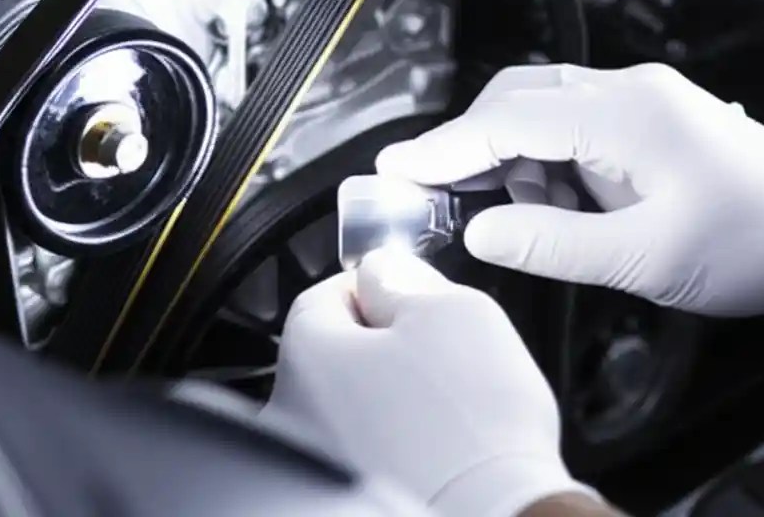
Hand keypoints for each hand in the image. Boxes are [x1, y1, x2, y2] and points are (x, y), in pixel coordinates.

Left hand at [261, 249, 596, 515]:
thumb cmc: (473, 427)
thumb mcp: (452, 312)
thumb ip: (404, 276)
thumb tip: (384, 269)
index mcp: (305, 350)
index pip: (328, 291)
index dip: (382, 287)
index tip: (418, 296)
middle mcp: (291, 408)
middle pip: (339, 350)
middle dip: (390, 343)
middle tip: (446, 352)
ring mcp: (314, 456)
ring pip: (357, 402)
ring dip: (397, 395)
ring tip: (451, 408)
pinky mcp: (347, 495)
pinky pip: (372, 448)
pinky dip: (402, 442)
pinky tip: (442, 449)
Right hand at [376, 63, 763, 315]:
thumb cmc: (755, 242)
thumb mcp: (648, 259)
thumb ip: (554, 244)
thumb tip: (481, 231)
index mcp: (626, 116)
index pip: (507, 119)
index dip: (444, 146)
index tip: (396, 168)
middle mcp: (627, 92)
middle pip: (513, 99)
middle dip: (469, 146)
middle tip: (436, 195)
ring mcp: (635, 99)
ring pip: (536, 108)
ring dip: (509, 158)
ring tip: (524, 216)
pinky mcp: (641, 116)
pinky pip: (565, 122)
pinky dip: (540, 160)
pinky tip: (554, 203)